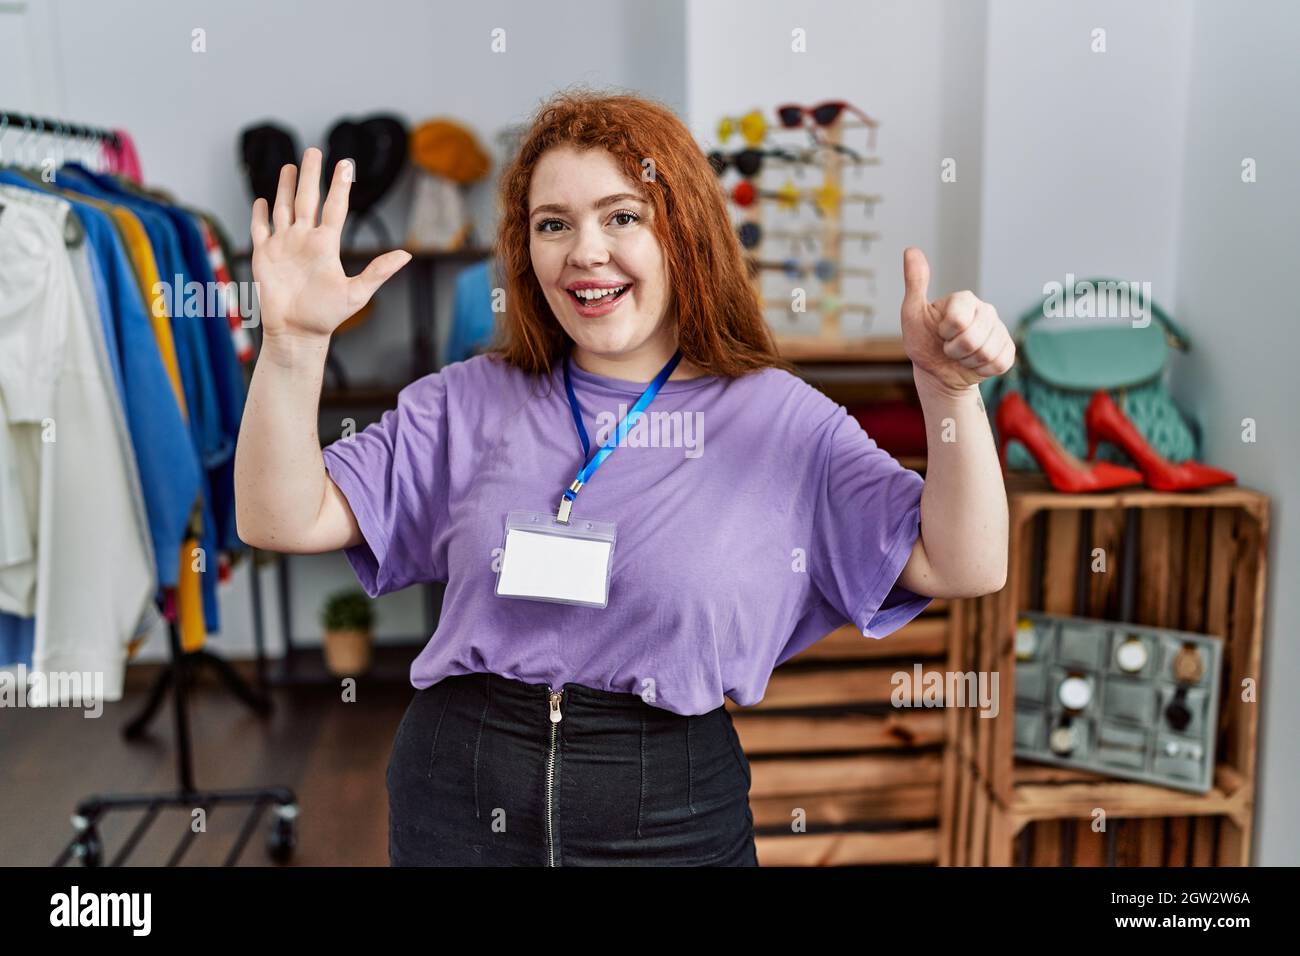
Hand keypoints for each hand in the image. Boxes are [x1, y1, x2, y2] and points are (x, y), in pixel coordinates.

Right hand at [250, 146, 410, 343]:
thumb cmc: (326, 316)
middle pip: (307, 199)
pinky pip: (261, 230)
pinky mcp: (264, 256)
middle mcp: (304, 240)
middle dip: (310, 175)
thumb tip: (406, 256)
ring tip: (290, 166)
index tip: (346, 163)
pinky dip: (260, 215)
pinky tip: (262, 200)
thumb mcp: (356, 293)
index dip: (340, 185)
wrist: (296, 333)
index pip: (334, 207)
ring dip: (286, 188)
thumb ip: (378, 271)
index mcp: (326, 245)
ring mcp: (284, 246)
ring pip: (284, 208)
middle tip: (314, 151)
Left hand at [900, 247, 1014, 393]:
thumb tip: (911, 249)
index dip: (946, 333)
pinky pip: (1000, 363)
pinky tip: (974, 363)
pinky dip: (982, 370)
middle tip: (949, 348)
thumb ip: (915, 284)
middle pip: (973, 339)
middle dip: (955, 351)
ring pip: (987, 353)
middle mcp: (986, 310)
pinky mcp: (1008, 349)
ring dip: (967, 362)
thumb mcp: (912, 314)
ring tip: (961, 356)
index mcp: (964, 299)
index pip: (959, 320)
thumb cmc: (923, 342)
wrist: (938, 373)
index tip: (940, 332)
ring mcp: (999, 330)